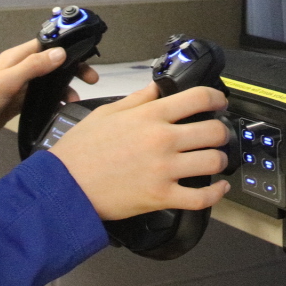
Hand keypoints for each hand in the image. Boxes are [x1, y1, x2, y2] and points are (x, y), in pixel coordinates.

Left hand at [0, 38, 98, 141]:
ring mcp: (21, 85)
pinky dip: (56, 100)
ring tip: (76, 99)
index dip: (67, 46)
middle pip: (53, 62)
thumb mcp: (8, 81)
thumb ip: (34, 66)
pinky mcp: (20, 100)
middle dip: (72, 68)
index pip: (47, 44)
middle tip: (90, 78)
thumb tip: (60, 53)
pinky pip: (44, 96)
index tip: (85, 51)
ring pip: (51, 80)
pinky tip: (63, 107)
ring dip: (66, 87)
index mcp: (17, 57)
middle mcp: (20, 68)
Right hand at [47, 83, 231, 219]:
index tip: (219, 103)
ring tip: (215, 160)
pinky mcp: (161, 196)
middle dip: (221, 132)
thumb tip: (157, 88)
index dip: (216, 98)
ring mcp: (164, 169)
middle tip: (217, 135)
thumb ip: (137, 99)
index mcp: (150, 116)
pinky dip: (216, 193)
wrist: (64, 186)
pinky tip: (218, 188)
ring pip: (213, 161)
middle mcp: (162, 140)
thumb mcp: (106, 113)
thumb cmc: (80, 151)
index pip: (198, 98)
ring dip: (220, 160)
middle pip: (214, 131)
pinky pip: (201, 197)